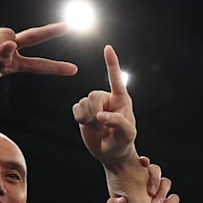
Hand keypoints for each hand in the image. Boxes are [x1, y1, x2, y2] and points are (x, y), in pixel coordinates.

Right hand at [0, 18, 76, 90]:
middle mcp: (4, 47)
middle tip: (68, 27)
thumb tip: (12, 45)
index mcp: (9, 64)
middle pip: (32, 37)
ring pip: (8, 37)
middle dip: (50, 32)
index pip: (36, 65)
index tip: (73, 69)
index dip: (54, 67)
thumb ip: (0, 64)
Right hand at [73, 45, 136, 168]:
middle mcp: (107, 98)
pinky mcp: (83, 111)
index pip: (116, 79)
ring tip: (98, 128)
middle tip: (101, 126)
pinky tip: (89, 126)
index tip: (108, 48)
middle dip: (94, 113)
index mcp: (122, 99)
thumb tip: (101, 116)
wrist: (111, 154)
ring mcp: (94, 104)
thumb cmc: (123, 143)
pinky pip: (75, 108)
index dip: (112, 64)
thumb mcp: (127, 135)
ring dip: (88, 119)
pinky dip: (80, 119)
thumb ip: (117, 122)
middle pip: (93, 95)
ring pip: (83, 102)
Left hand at [104, 156, 180, 202]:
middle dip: (154, 177)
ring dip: (162, 189)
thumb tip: (122, 200)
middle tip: (149, 192)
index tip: (143, 162)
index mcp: (129, 190)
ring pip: (165, 183)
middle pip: (154, 172)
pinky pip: (174, 198)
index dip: (142, 163)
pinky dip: (171, 201)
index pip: (136, 170)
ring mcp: (156, 200)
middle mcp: (143, 192)